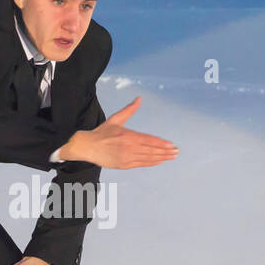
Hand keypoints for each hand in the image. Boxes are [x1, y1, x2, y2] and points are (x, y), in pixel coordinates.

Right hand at [59, 97, 177, 168]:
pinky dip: (151, 163)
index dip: (162, 144)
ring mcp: (127, 158)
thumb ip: (129, 110)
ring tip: (171, 157)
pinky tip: (159, 161)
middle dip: (166, 152)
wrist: (88, 147)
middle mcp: (130, 148)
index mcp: (129, 136)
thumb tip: (139, 99)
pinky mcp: (124, 165)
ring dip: (161, 158)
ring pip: (148, 159)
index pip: (150, 141)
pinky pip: (141, 164)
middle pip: (152, 151)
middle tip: (176, 152)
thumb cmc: (102, 133)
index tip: (172, 145)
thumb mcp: (116, 119)